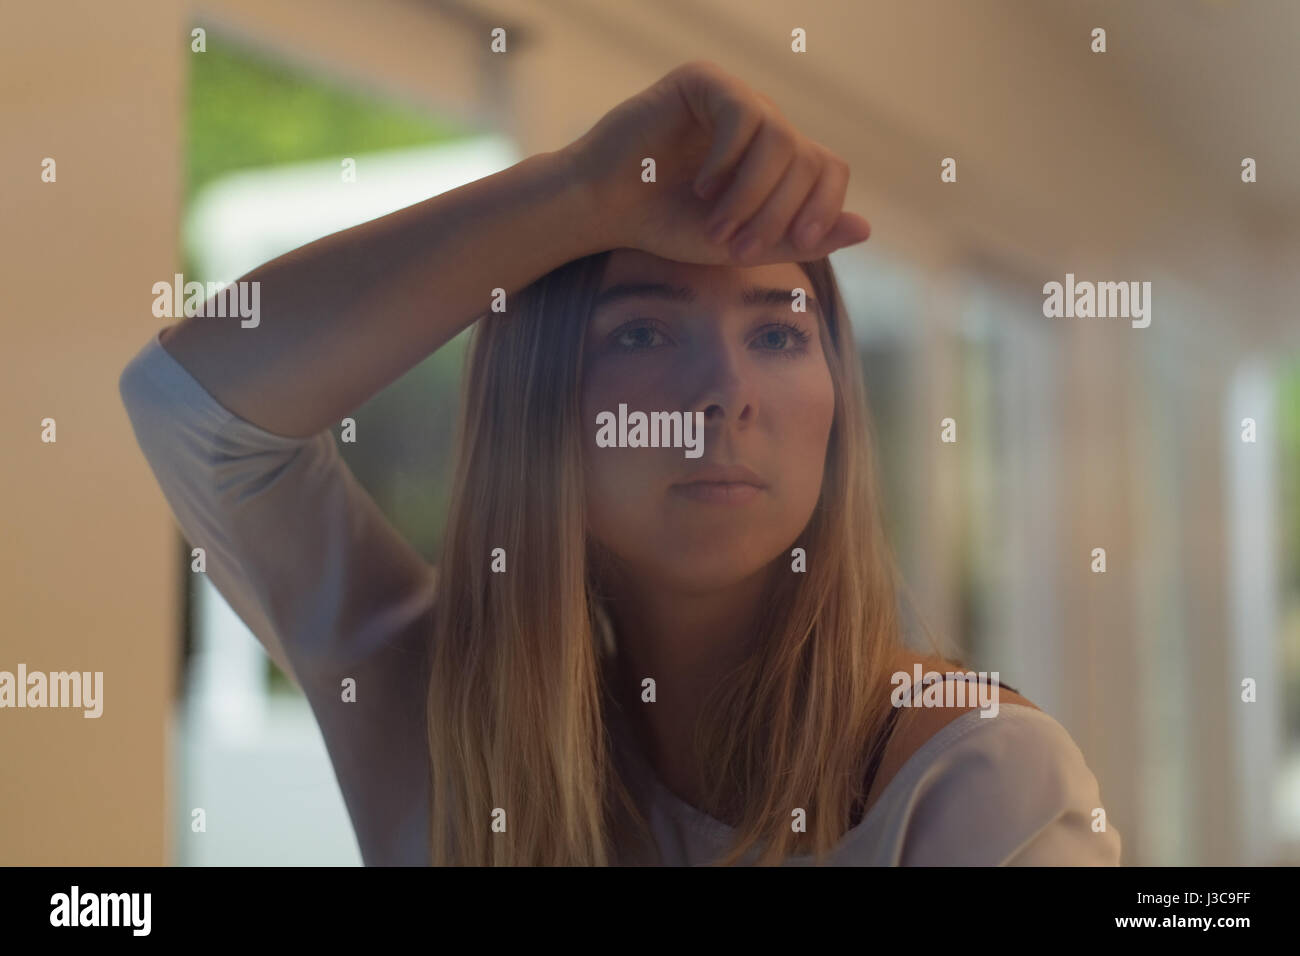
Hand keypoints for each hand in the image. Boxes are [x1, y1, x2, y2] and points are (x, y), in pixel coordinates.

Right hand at [560, 59, 870, 264]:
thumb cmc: (668, 226)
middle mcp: (763, 123)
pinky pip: (745, 114)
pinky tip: (702, 185)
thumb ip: (800, 238)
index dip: (824, 206)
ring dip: (751, 193)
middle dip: (776, 211)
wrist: (604, 211)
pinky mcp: (704, 81)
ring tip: (715, 222)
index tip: (800, 240)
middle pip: (806, 159)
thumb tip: (866, 227)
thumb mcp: (744, 244)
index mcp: (777, 158)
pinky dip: (728, 160)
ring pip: (781, 139)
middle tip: (734, 244)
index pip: (829, 169)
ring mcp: (735, 98)